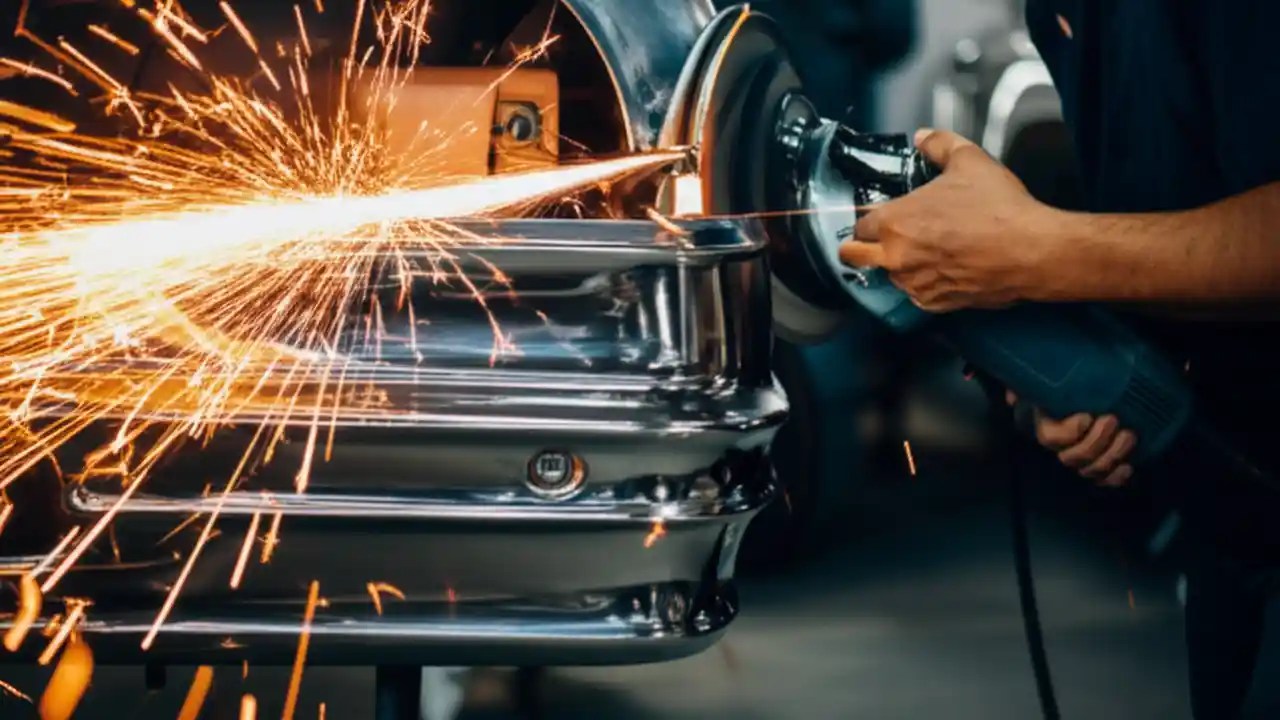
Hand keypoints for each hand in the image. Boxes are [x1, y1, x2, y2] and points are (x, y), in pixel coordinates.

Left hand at [839, 129, 1062, 311]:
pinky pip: (916, 294)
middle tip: (883, 238)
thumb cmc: (999, 207)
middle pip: (854, 257)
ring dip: (897, 265)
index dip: (868, 218)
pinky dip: (923, 283)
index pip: (858, 224)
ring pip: (888, 276)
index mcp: (893, 222)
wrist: (1032, 251)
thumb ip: (939, 145)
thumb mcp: (969, 161)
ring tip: (924, 251)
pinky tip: (943, 268)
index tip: (882, 215)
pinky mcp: (934, 304)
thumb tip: (923, 138)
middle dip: (862, 247)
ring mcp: (913, 284)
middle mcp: (895, 257)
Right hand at [1006, 391, 1136, 486]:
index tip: (1088, 415)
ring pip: (1091, 470)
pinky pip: (1105, 480)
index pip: (1052, 439)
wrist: (1096, 392)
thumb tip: (1013, 397)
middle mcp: (1062, 447)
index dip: (1071, 432)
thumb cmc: (1069, 385)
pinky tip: (1128, 467)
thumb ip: (1031, 384)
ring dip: (1112, 455)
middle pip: (1074, 458)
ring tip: (1128, 435)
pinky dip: (1117, 477)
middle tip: (1113, 419)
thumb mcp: (1048, 381)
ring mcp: (1082, 459)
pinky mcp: (1102, 465)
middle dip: (1097, 441)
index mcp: (1048, 426)